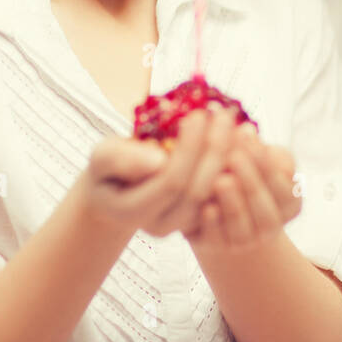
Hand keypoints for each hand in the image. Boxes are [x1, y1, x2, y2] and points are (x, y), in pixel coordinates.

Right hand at [75, 109, 226, 237]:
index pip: (171, 181)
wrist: (117, 188)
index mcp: (133, 212)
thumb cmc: (109, 167)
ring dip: (228, 156)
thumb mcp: (103, 156)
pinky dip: (232, 164)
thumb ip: (121, 158)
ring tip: (234, 123)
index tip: (198, 115)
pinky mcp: (199, 217)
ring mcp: (182, 224)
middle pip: (198, 190)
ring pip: (214, 194)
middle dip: (214, 149)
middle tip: (224, 115)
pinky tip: (239, 137)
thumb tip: (157, 159)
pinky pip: (222, 193)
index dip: (188, 149)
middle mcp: (160, 226)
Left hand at [184, 120, 300, 254]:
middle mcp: (270, 227)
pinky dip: (213, 224)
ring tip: (221, 180)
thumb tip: (246, 131)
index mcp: (289, 203)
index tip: (249, 138)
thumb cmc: (243, 170)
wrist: (216, 202)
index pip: (285, 188)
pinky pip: (217, 239)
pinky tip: (207, 207)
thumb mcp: (258, 158)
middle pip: (266, 209)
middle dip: (251, 180)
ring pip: (242, 227)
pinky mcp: (216, 246)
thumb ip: (260, 148)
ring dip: (233, 203)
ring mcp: (244, 241)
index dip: (267, 163)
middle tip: (235, 156)